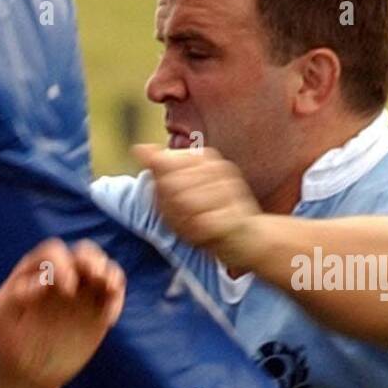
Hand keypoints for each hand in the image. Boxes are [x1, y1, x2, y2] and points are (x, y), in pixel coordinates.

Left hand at [0, 238, 125, 387]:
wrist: (23, 376)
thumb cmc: (4, 344)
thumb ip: (14, 295)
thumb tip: (43, 280)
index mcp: (34, 273)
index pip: (52, 252)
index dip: (62, 263)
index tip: (67, 288)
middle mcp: (60, 278)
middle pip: (83, 252)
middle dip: (92, 259)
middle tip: (94, 276)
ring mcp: (80, 294)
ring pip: (103, 268)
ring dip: (110, 272)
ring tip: (109, 288)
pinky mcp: (96, 314)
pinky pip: (113, 296)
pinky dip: (116, 300)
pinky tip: (108, 319)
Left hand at [132, 144, 262, 268]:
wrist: (249, 239)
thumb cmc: (209, 214)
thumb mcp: (179, 191)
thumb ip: (160, 168)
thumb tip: (138, 148)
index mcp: (206, 158)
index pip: (163, 165)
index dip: (161, 190)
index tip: (176, 202)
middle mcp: (220, 168)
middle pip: (170, 184)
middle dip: (170, 207)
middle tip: (185, 218)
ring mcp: (229, 189)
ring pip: (182, 203)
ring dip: (182, 221)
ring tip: (196, 225)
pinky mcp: (233, 214)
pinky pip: (198, 223)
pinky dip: (195, 233)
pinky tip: (205, 234)